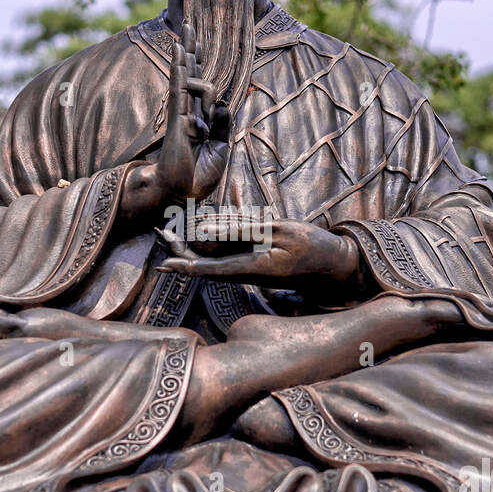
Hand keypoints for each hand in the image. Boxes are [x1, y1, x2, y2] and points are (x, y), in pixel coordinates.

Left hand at [156, 216, 361, 292]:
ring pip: (215, 254)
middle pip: (205, 262)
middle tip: (159, 233)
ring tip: (171, 228)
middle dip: (181, 250)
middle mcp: (245, 270)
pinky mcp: (256, 260)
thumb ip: (243, 229)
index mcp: (249, 268)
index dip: (184, 266)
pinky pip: (230, 249)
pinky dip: (216, 235)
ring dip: (194, 241)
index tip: (163, 264)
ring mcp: (251, 266)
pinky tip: (208, 221)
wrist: (332, 263)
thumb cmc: (310, 246)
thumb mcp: (279, 231)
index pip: (208, 269)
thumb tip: (207, 229)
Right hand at [157, 22, 227, 200]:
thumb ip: (222, 125)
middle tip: (191, 25)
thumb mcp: (221, 148)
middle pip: (192, 73)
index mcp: (201, 119)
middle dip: (192, 49)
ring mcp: (183, 112)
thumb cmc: (200, 176)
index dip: (201, 65)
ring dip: (188, 51)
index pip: (202, 85)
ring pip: (186, 75)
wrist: (184, 194)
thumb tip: (222, 102)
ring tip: (188, 29)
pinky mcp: (178, 116)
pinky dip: (180, 67)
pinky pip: (179, 87)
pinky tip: (179, 50)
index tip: (199, 44)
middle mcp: (191, 111)